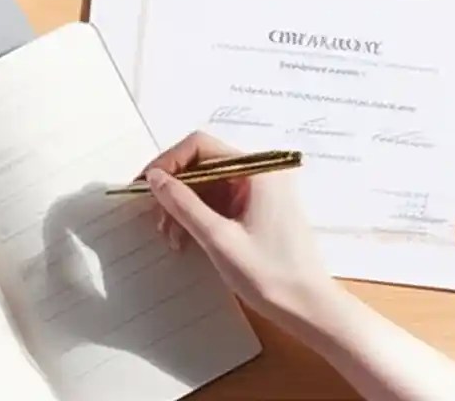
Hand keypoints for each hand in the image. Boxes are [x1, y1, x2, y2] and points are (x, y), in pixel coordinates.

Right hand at [139, 132, 335, 321]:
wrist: (309, 308)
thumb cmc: (271, 276)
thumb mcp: (219, 239)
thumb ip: (184, 204)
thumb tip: (154, 178)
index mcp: (258, 171)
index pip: (201, 146)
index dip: (168, 163)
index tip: (145, 187)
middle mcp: (260, 173)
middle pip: (202, 165)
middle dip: (174, 191)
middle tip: (157, 221)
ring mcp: (259, 192)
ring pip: (207, 185)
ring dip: (183, 207)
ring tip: (172, 238)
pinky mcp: (257, 210)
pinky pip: (219, 202)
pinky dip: (198, 217)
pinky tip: (187, 239)